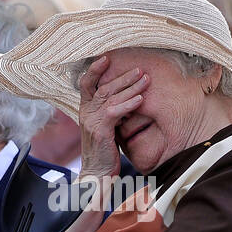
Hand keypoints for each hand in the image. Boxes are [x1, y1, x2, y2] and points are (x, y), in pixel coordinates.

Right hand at [77, 55, 146, 178]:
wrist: (96, 174)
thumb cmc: (104, 152)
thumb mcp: (105, 128)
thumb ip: (110, 113)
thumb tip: (126, 98)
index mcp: (85, 110)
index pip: (86, 84)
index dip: (95, 70)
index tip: (106, 57)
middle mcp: (86, 113)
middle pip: (103, 87)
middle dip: (123, 77)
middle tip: (140, 69)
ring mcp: (91, 121)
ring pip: (110, 97)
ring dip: (130, 87)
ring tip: (146, 79)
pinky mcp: (100, 131)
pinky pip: (114, 112)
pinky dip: (128, 104)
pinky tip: (140, 99)